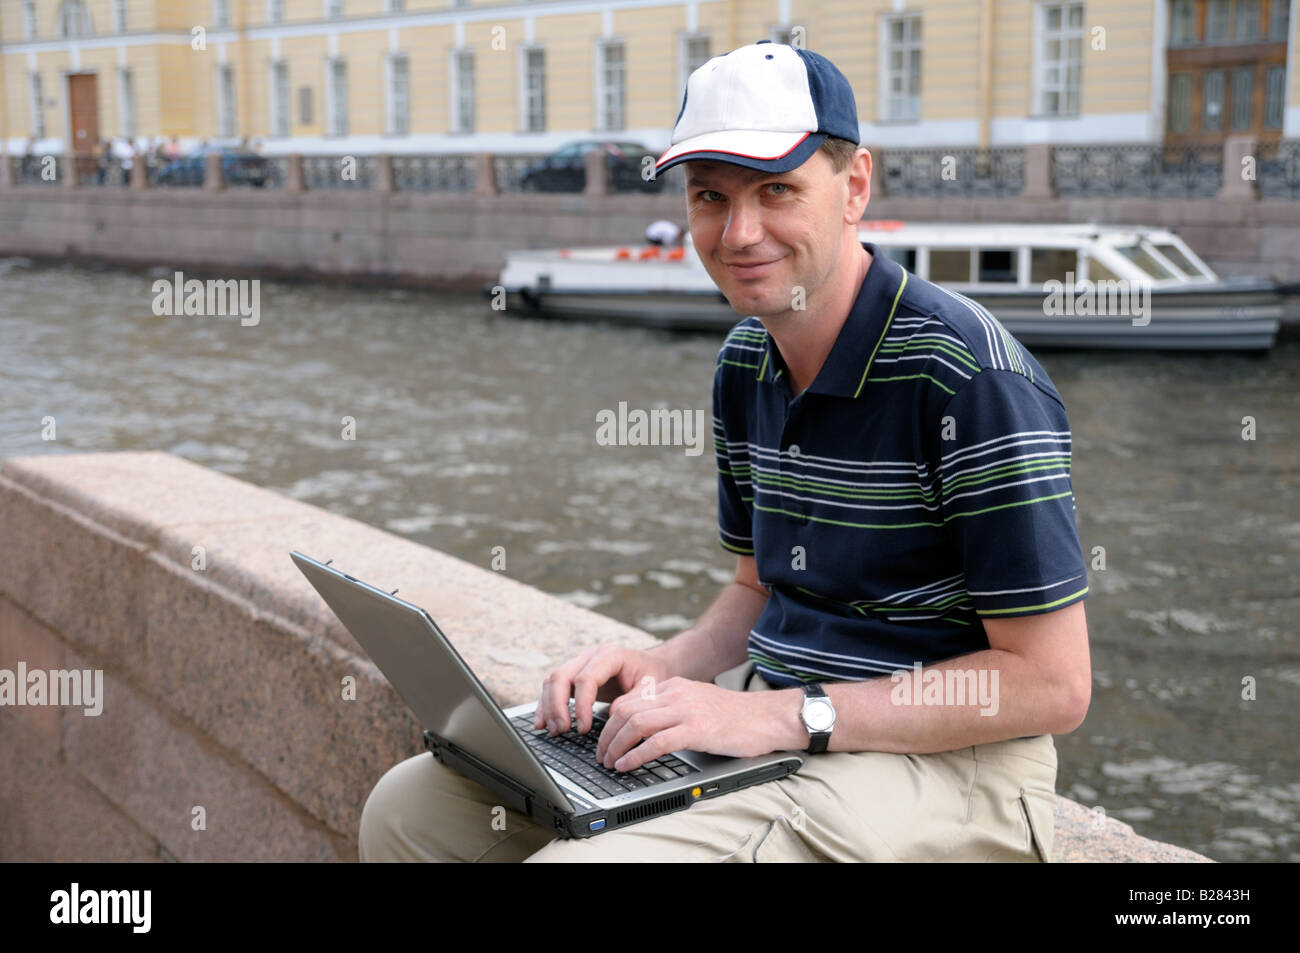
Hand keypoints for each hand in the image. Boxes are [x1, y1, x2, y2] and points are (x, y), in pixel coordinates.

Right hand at [534, 645, 672, 735]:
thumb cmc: (652, 676)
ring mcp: (580, 663)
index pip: (586, 678)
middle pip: (562, 676)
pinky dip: (546, 705)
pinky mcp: (574, 675)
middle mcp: (591, 656)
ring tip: (554, 730)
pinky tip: (542, 723)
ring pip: (553, 681)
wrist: (652, 666)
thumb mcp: (650, 688)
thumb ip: (632, 700)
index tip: (583, 728)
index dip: (581, 704)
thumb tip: (611, 714)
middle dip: (557, 705)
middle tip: (563, 730)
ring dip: (549, 707)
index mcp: (610, 655)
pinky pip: (553, 687)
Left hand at [595, 677, 783, 771]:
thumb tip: (645, 728)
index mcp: (675, 686)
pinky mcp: (697, 729)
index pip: (629, 699)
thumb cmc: (737, 717)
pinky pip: (656, 742)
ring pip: (635, 724)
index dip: (610, 721)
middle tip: (600, 755)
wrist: (768, 717)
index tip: (604, 739)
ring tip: (609, 763)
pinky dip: (636, 755)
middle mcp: (677, 693)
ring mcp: (686, 710)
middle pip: (625, 710)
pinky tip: (627, 766)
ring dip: (616, 746)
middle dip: (606, 735)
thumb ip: (673, 709)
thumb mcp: (698, 703)